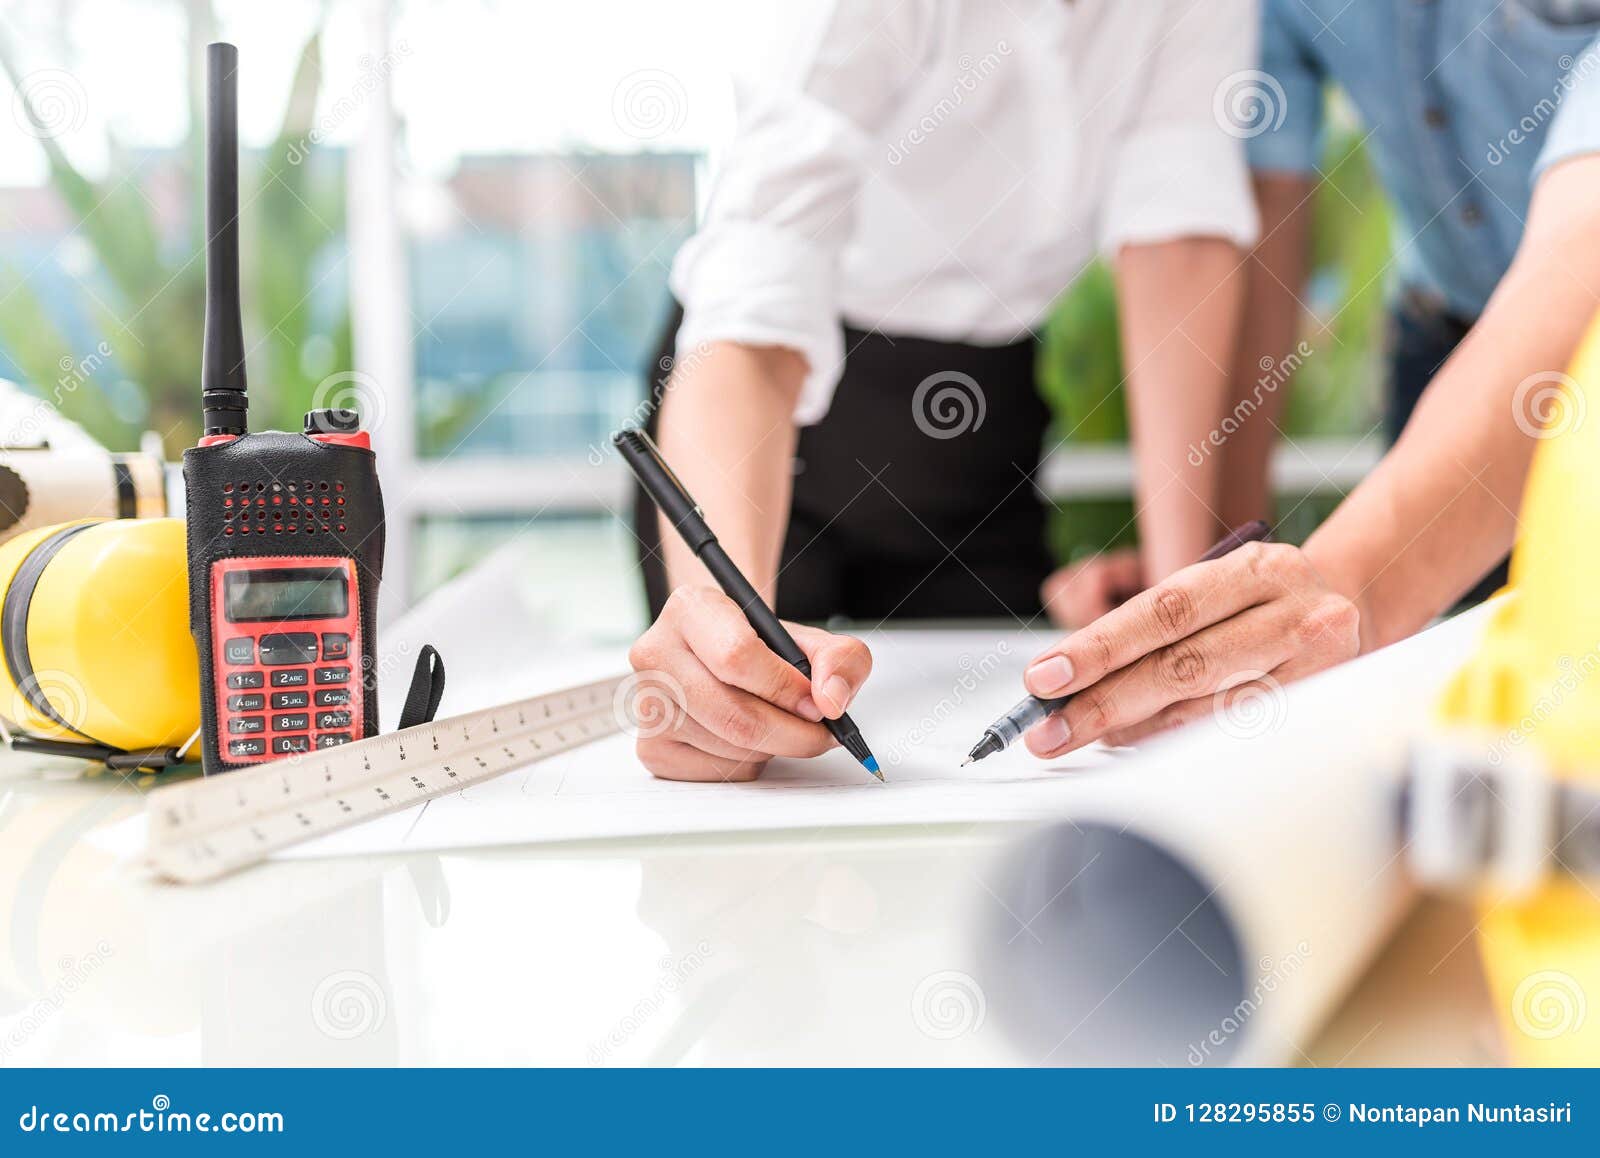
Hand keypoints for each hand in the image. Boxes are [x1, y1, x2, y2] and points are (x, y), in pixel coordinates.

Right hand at [625, 585, 872, 780]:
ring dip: (772, 747)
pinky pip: (715, 772)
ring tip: (777, 724)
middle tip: (820, 733)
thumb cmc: (764, 647)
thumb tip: (831, 701)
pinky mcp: (650, 745)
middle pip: (733, 714)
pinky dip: (748, 764)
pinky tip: (748, 740)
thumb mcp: (811, 639)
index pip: (736, 657)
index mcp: (690, 608)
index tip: (817, 703)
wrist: (723, 655)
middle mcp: (655, 652)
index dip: (786, 688)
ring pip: (729, 748)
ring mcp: (645, 702)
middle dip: (792, 732)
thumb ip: (841, 659)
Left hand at [1019, 542, 1361, 756]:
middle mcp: (1294, 611)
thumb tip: (1069, 677)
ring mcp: (1315, 664)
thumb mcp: (1217, 587)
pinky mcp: (1319, 707)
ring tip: (1080, 733)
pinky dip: (1172, 738)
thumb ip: (1153, 624)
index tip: (1045, 677)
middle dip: (1102, 701)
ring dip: (1130, 727)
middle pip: (1182, 666)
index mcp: (1257, 568)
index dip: (1099, 647)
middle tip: (1046, 729)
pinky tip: (1133, 739)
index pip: (1164, 609)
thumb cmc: (1258, 601)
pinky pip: (1231, 733)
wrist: (1349, 609)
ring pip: (1205, 707)